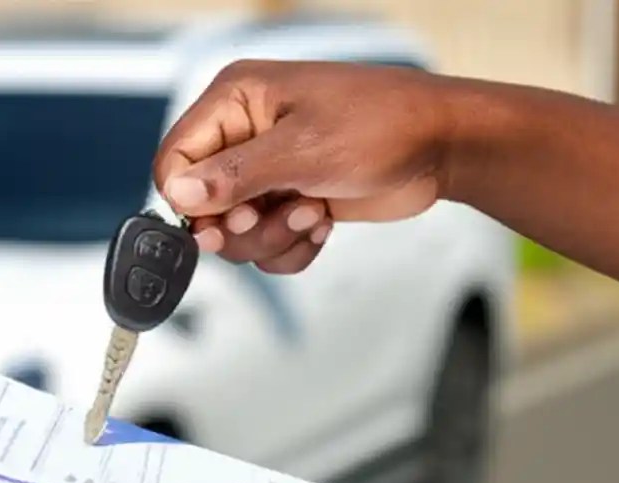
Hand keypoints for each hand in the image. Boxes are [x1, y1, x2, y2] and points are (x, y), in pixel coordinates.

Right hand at [153, 60, 454, 272]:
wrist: (442, 146)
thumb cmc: (385, 124)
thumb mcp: (305, 149)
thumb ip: (236, 174)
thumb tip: (180, 194)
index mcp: (236, 101)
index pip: (175, 160)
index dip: (191, 202)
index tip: (222, 223)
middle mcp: (243, 135)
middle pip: (200, 206)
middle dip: (240, 225)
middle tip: (272, 216)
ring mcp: (266, 170)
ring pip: (233, 233)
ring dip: (271, 238)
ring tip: (310, 213)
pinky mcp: (287, 199)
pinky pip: (264, 245)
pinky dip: (290, 247)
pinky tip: (321, 221)